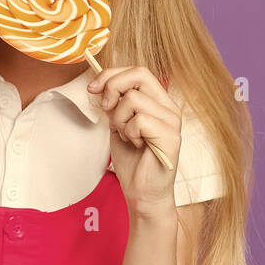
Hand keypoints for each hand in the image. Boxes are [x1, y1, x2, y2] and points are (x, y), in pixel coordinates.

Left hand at [87, 66, 181, 217]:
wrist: (143, 193)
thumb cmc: (132, 161)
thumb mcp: (117, 124)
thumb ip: (115, 104)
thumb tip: (99, 84)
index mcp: (158, 102)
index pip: (138, 72)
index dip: (111, 74)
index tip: (92, 88)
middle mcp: (169, 108)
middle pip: (140, 74)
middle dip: (113, 87)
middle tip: (105, 109)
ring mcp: (172, 121)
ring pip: (134, 99)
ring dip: (120, 118)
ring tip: (126, 136)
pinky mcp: (171, 137)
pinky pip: (140, 120)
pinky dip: (129, 132)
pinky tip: (135, 144)